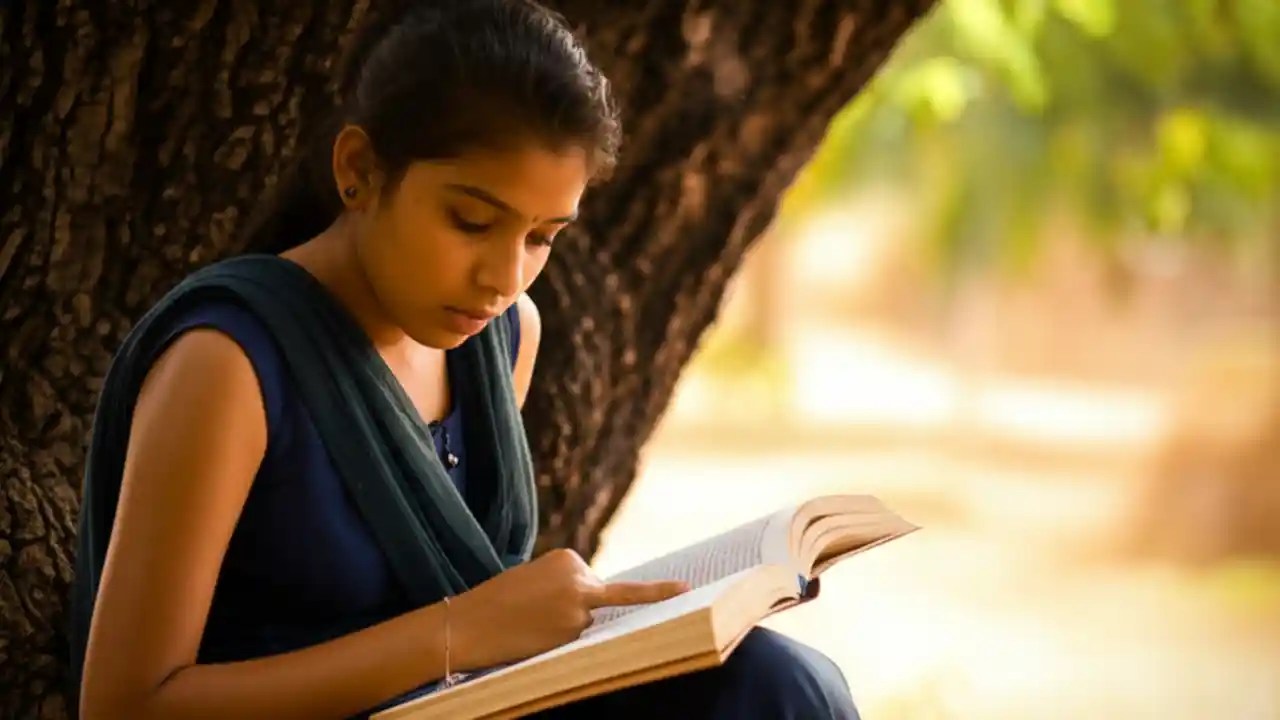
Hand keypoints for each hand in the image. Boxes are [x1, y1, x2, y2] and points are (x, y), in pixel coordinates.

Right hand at [451, 549, 688, 668]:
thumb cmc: (500, 598)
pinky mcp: (574, 634)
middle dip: (574, 604)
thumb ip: (566, 582)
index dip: (564, 589)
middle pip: (594, 595)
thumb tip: (599, 605)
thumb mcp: (536, 574)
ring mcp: (580, 608)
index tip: (541, 592)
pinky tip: (535, 634)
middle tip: (536, 609)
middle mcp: (580, 579)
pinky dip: (560, 637)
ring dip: (566, 622)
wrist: (472, 625)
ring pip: (586, 618)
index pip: (584, 577)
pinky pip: (576, 636)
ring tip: (531, 622)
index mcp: (569, 558)